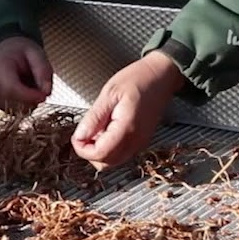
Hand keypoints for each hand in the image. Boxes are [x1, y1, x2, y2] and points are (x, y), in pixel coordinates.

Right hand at [0, 36, 53, 111]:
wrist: (6, 51)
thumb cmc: (21, 52)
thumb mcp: (36, 53)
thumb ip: (43, 70)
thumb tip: (47, 92)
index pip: (11, 88)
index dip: (29, 96)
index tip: (45, 95)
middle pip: (14, 101)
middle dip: (32, 98)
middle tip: (40, 85)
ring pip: (15, 108)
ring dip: (28, 102)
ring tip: (30, 84)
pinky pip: (14, 110)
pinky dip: (23, 104)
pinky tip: (24, 90)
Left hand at [72, 51, 185, 171]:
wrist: (162, 76)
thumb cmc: (138, 79)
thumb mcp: (109, 93)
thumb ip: (94, 118)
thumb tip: (80, 136)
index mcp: (127, 128)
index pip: (99, 154)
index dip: (82, 149)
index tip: (76, 136)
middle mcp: (136, 141)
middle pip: (106, 163)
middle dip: (90, 152)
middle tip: (85, 132)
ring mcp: (141, 143)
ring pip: (113, 161)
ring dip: (100, 150)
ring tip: (98, 128)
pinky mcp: (142, 141)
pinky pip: (122, 154)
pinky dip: (110, 147)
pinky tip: (108, 129)